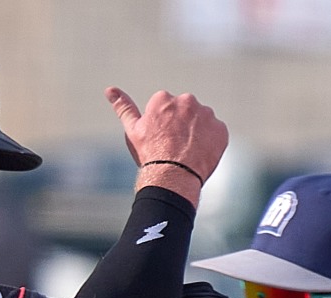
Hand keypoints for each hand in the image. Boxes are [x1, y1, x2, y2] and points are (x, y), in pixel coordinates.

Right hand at [106, 88, 227, 184]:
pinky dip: (211, 142)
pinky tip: (200, 155)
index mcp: (164, 99)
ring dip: (198, 133)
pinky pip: (217, 133)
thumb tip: (109, 89)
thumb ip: (124, 107)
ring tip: (188, 152)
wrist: (172, 177)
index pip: (166, 109)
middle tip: (175, 147)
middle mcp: (187, 101)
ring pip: (202, 121)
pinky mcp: (221, 129)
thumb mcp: (133, 130)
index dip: (163, 127)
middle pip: (185, 112)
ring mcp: (206, 114)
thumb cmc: (149, 154)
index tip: (161, 140)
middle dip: (182, 125)